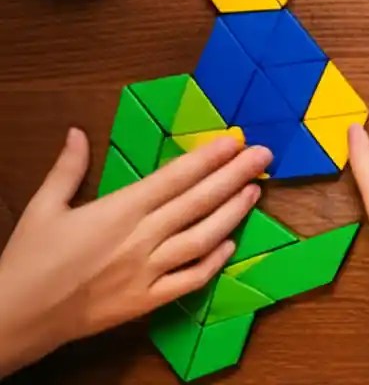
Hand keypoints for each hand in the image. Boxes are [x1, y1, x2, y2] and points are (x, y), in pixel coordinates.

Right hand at [0, 130, 269, 376]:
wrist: (17, 317)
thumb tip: (77, 131)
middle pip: (199, 201)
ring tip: (255, 191)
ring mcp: (149, 271)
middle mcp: (142, 237)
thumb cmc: (29, 260)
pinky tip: (230, 243)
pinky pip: (192, 279)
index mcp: (120, 210)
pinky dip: (214, 260)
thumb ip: (67, 169)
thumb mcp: (44, 207)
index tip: (235, 141)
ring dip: (233, 213)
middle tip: (264, 154)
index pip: (176, 177)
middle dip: (235, 175)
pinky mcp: (149, 300)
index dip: (209, 158)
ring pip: (204, 237)